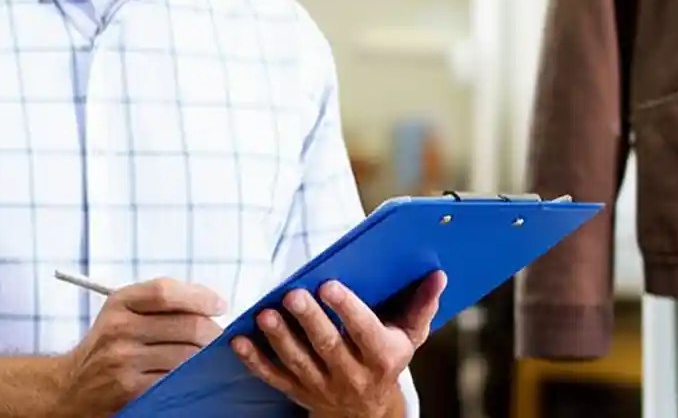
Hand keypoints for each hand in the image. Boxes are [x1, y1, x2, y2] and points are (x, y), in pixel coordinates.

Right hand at [57, 277, 226, 416]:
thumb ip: (161, 301)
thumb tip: (211, 304)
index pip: (166, 291)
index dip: (200, 296)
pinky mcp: (131, 389)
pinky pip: (176, 379)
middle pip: (187, 325)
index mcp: (120, 302)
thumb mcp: (123, 311)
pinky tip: (192, 374)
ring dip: (206, 357)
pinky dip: (191, 376)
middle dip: (213, 332)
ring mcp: (125, 360)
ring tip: (208, 356)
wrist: (70, 387)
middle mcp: (120, 328)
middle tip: (219, 338)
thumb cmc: (108, 344)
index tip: (219, 305)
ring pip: (187, 355)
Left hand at [232, 270, 446, 417]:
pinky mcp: (298, 393)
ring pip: (298, 362)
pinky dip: (255, 361)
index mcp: (382, 358)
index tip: (329, 285)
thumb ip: (422, 305)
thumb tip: (437, 274)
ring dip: (280, 338)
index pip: (364, 332)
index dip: (347, 309)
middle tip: (293, 294)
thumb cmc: (388, 358)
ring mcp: (322, 386)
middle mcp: (352, 375)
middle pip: (328, 346)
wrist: (367, 412)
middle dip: (309, 320)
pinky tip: (239, 341)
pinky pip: (274, 378)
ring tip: (265, 314)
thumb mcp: (410, 336)